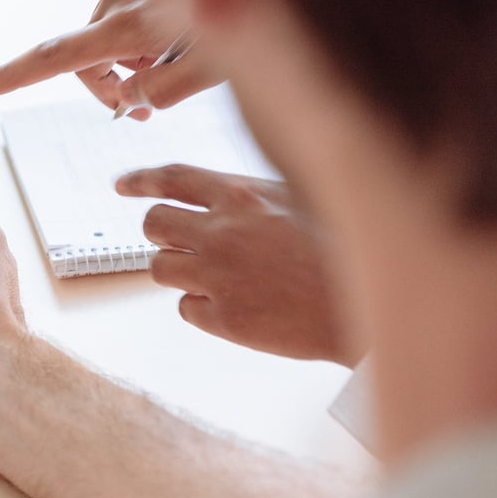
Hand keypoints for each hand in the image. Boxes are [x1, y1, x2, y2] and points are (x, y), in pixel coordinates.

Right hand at [0, 0, 222, 117]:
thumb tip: (130, 99)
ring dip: (132, 52)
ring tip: (176, 53)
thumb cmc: (255, 7)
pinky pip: (128, 1)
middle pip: (88, 52)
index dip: (13, 76)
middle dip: (112, 81)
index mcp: (132, 24)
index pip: (58, 57)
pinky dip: (143, 21)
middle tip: (146, 104)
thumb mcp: (215, 71)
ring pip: (110, 29)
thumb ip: (161, 94)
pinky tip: (177, 24)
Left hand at [117, 164, 359, 365]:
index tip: (122, 185)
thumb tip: (214, 201)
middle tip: (184, 244)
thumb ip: (250, 199)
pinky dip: (203, 307)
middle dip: (162, 233)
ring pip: (160, 268)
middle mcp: (221, 232)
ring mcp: (219, 277)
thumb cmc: (344, 248)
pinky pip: (186, 308)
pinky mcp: (224, 319)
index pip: (172, 178)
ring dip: (180, 271)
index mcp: (241, 196)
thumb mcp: (299, 200)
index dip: (141, 180)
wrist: (374, 305)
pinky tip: (240, 305)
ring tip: (223, 278)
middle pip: (153, 224)